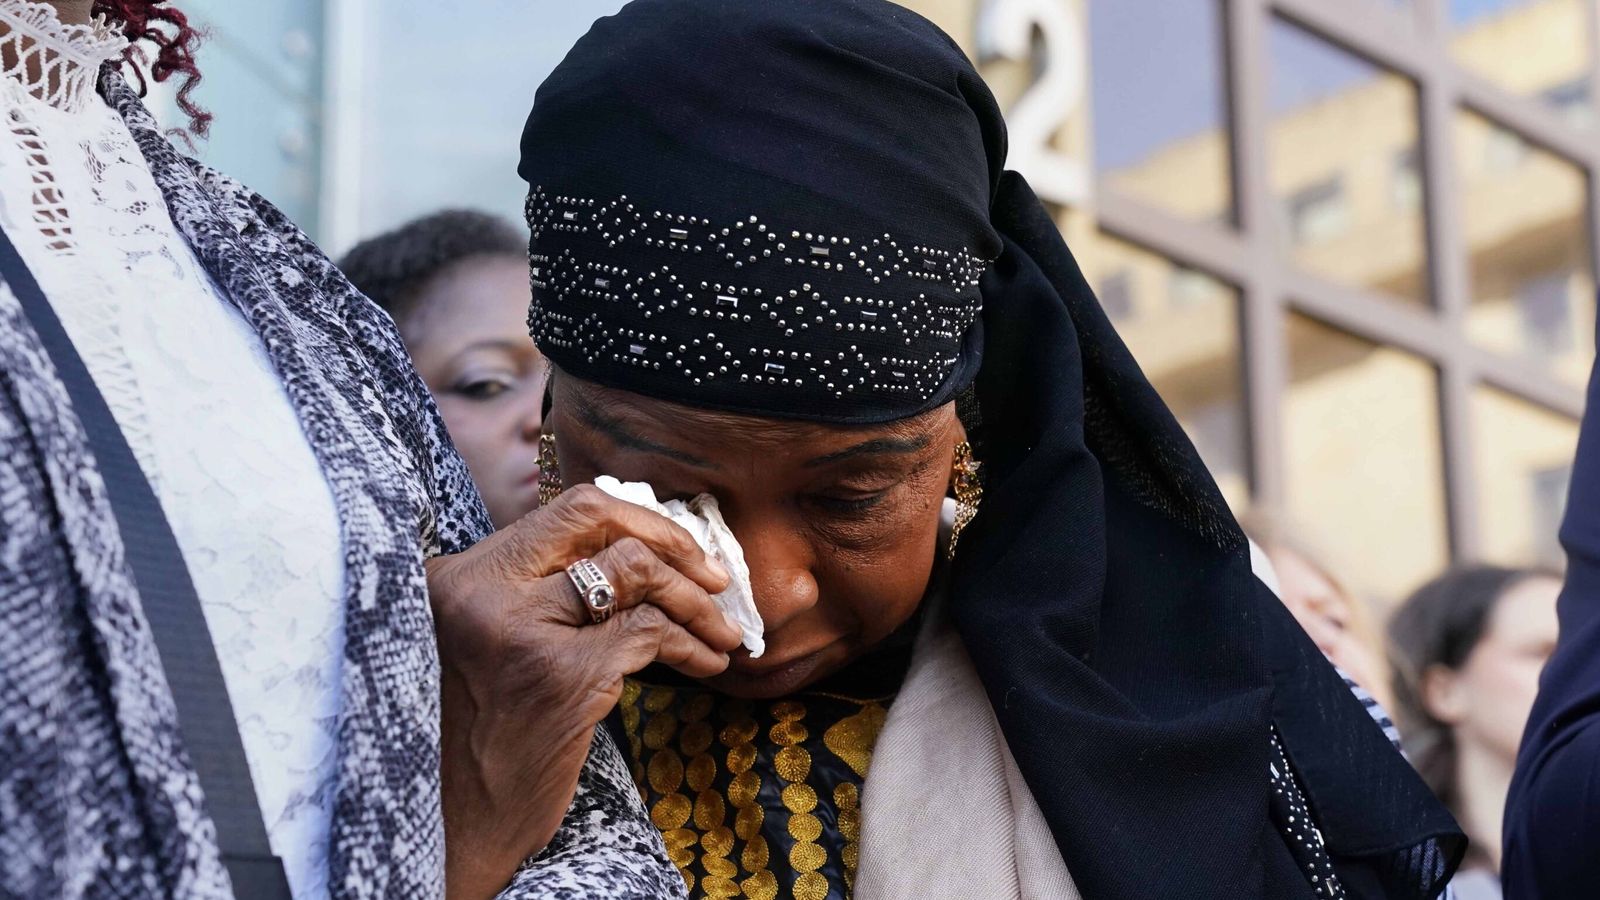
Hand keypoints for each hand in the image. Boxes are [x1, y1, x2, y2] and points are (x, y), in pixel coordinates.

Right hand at [427, 484, 739, 898]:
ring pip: (636, 574)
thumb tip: (633, 554)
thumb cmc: (477, 736)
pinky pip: (650, 634)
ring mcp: (523, 629)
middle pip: (601, 523)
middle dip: (673, 543)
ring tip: (724, 630)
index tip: (675, 547)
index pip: (566, 509)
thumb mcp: (483, 644)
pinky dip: (691, 645)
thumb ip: (533, 593)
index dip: (636, 519)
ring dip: (695, 602)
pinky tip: (706, 663)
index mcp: (461, 575)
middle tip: (714, 577)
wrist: (450, 825)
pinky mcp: (562, 676)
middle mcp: (484, 590)